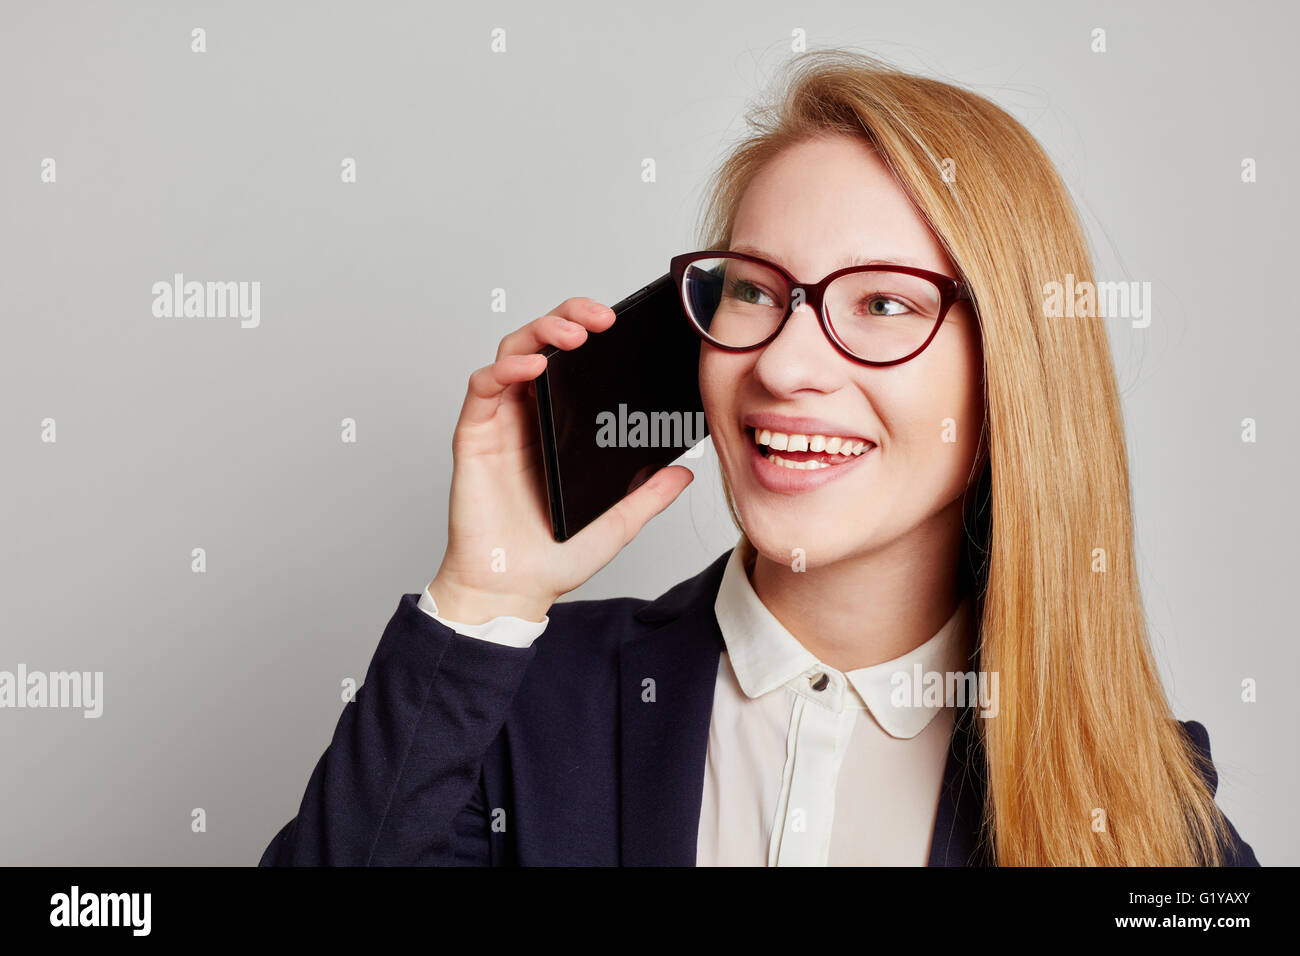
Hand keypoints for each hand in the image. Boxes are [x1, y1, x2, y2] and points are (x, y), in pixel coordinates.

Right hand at [428, 297, 694, 623]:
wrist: (513, 591)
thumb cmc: (554, 556)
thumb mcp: (619, 521)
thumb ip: (649, 494)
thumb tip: (686, 471)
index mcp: (561, 426)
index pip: (575, 362)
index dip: (594, 333)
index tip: (627, 326)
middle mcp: (529, 415)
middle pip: (543, 343)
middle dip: (570, 317)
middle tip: (604, 317)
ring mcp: (500, 422)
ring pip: (513, 352)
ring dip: (542, 332)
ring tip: (574, 333)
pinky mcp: (474, 436)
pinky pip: (484, 387)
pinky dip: (506, 369)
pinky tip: (532, 367)